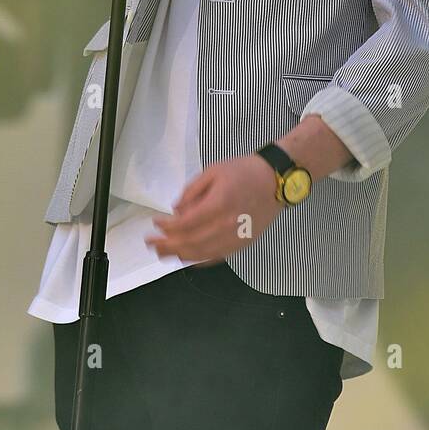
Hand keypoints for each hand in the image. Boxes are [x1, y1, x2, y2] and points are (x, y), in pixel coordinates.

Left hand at [144, 154, 285, 264]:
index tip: (155, 223)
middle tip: (152, 244)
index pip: (185, 224)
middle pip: (190, 243)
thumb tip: (177, 211)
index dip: (167, 227)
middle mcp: (227, 226)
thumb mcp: (213, 171)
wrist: (277, 181)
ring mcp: (236, 238)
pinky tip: (187, 257)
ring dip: (180, 255)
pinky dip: (199, 259)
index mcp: (218, 204)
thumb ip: (192, 191)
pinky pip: (217, 256)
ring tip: (164, 253)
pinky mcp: (243, 244)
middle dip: (167, 245)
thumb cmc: (245, 171)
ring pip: (202, 254)